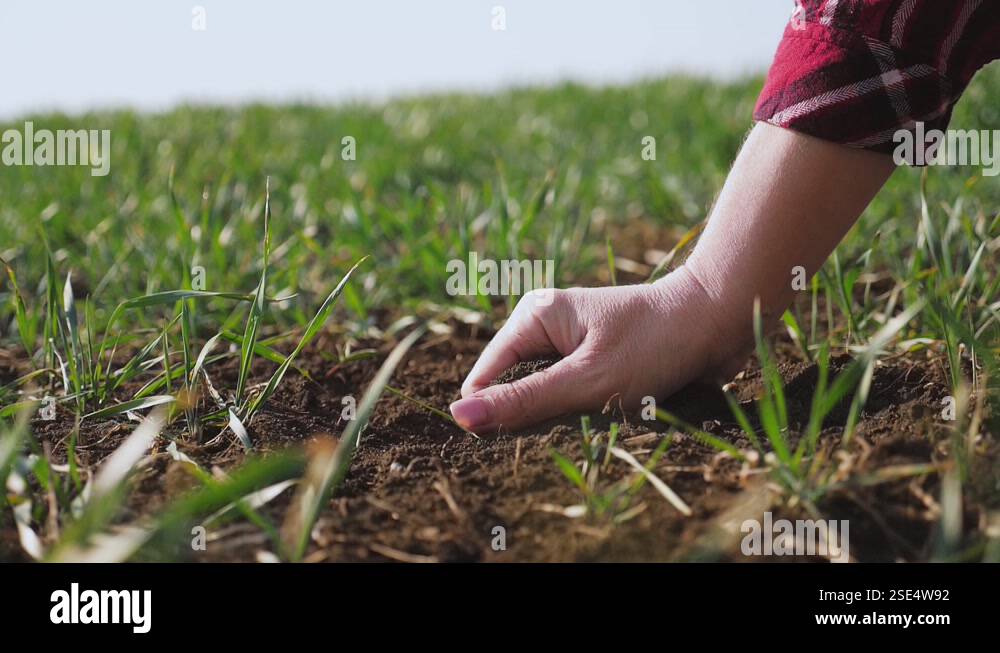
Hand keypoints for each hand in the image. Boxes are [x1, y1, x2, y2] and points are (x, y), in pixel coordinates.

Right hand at [449, 265, 743, 433]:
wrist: (719, 318)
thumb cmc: (656, 344)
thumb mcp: (587, 382)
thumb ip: (524, 401)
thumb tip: (459, 416)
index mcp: (534, 316)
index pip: (485, 376)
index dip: (492, 414)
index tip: (519, 447)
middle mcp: (545, 323)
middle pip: (512, 384)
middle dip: (532, 414)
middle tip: (571, 429)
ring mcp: (570, 339)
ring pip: (543, 391)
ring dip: (560, 414)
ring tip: (594, 419)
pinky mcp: (592, 354)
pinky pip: (569, 390)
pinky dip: (581, 408)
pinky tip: (606, 413)